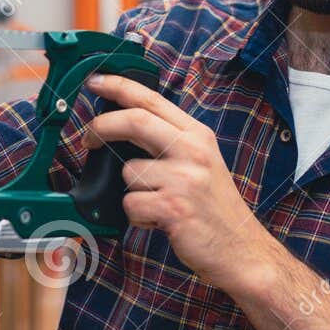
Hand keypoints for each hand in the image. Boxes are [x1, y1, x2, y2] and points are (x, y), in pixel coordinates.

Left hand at [83, 74, 276, 292]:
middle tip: (89, 139)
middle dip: (102, 127)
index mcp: (196, 135)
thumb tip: (124, 126)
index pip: (151, 99)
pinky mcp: (174, 206)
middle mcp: (192, 150)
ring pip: (129, 172)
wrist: (240, 248)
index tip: (95, 81)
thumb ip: (169, 141)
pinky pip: (131, 204)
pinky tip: (161, 220)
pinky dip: (139, 216)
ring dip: (134, 192)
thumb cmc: (214, 208)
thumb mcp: (200, 162)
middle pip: (134, 121)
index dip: (118, 86)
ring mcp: (184, 178)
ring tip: (157, 204)